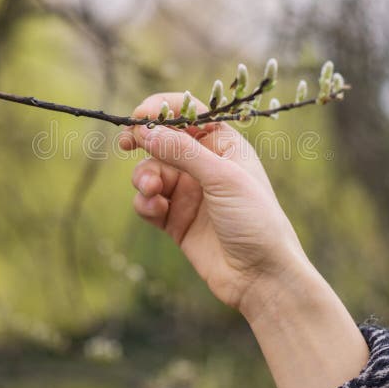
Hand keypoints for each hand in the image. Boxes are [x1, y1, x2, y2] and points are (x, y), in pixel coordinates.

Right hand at [118, 92, 310, 317]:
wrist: (261, 276)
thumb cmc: (255, 220)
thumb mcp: (222, 178)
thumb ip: (182, 152)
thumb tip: (146, 130)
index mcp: (224, 146)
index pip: (189, 115)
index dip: (163, 111)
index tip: (140, 115)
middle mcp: (205, 166)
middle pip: (163, 142)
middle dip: (145, 142)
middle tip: (126, 142)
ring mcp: (189, 193)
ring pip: (151, 171)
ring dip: (144, 177)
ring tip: (152, 190)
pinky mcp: (176, 220)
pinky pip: (149, 201)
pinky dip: (145, 202)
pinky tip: (154, 209)